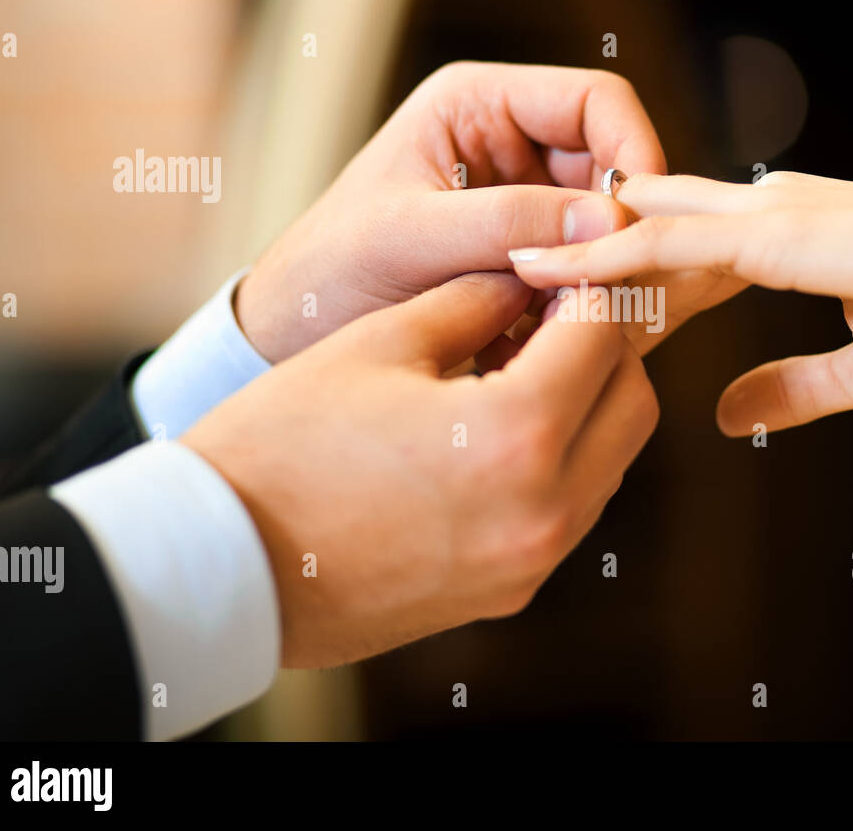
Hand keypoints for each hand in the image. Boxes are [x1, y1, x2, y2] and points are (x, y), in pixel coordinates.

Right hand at [183, 272, 657, 667]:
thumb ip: (475, 301)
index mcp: (516, 433)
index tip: (563, 263)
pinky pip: (573, 507)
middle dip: (605, 344)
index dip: (589, 284)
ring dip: (590, 402)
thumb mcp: (381, 343)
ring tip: (527, 363)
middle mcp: (545, 508)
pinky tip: (505, 426)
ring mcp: (532, 561)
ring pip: (613, 458)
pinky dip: (564, 457)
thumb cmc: (282, 444)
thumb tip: (531, 280)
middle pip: (632, 400)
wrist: (221, 566)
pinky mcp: (510, 590)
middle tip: (552, 310)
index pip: (603, 333)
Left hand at [236, 62, 666, 362]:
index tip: (642, 217)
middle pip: (613, 166)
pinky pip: (587, 271)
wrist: (292, 336)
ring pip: (607, 226)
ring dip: (606, 272)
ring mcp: (523, 204)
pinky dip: (585, 305)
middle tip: (627, 285)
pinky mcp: (530, 259)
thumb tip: (609, 219)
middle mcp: (511, 145)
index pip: (595, 101)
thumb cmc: (330, 270)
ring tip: (586, 323)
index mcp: (479, 105)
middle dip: (622, 225)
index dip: (634, 149)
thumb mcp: (410, 238)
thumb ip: (506, 223)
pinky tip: (562, 342)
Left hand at [510, 171, 852, 434]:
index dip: (628, 279)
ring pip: (646, 228)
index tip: (572, 311)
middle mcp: (768, 214)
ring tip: (504, 268)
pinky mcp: (777, 232)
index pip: (683, 254)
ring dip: (579, 250)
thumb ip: (788, 389)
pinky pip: (673, 242)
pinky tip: (556, 271)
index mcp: (787, 238)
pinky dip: (611, 256)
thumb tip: (729, 415)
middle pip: (650, 230)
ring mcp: (769, 216)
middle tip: (514, 281)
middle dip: (588, 256)